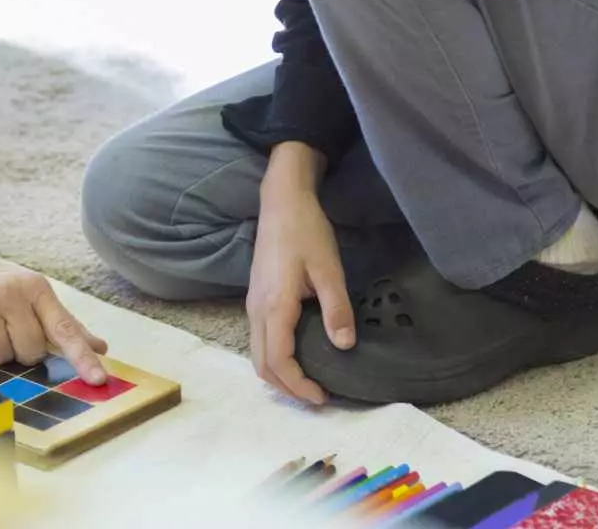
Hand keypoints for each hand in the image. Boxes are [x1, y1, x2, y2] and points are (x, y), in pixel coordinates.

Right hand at [0, 240, 111, 383]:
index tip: (99, 380)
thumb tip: (100, 347)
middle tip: (5, 328)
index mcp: (36, 288)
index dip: (83, 357)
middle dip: (19, 351)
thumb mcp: (30, 292)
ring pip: (0, 357)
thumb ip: (62, 322)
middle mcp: (11, 292)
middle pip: (30, 353)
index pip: (64, 328)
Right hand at [249, 155, 352, 404]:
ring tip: (309, 380)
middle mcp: (256, 310)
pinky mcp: (256, 297)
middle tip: (317, 397)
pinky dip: (274, 357)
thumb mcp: (329, 268)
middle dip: (286, 387)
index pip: (278, 360)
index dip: (299, 385)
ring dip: (279, 373)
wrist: (281, 201)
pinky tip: (298, 354)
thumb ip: (337, 308)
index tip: (323, 397)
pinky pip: (259, 338)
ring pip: (256, 353)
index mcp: (274, 306)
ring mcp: (252, 303)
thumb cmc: (306, 231)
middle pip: (260, 364)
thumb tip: (344, 346)